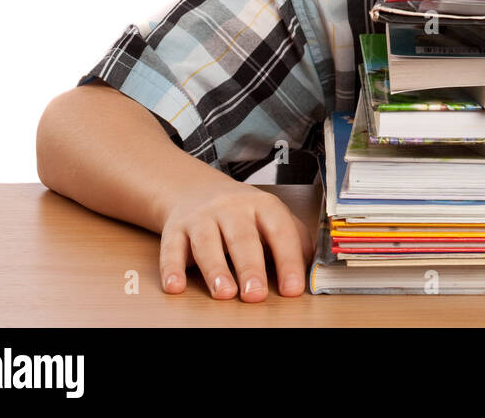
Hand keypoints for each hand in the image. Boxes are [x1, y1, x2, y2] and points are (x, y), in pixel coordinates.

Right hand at [158, 178, 314, 301]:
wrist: (196, 189)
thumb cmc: (243, 213)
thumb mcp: (272, 218)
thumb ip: (295, 240)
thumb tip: (313, 269)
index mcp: (263, 206)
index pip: (280, 232)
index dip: (288, 260)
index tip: (293, 289)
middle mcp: (232, 208)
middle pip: (242, 238)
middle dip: (250, 267)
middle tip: (256, 294)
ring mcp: (201, 218)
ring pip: (207, 243)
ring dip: (215, 269)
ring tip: (224, 293)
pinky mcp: (175, 229)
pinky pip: (172, 248)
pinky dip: (171, 268)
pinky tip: (175, 287)